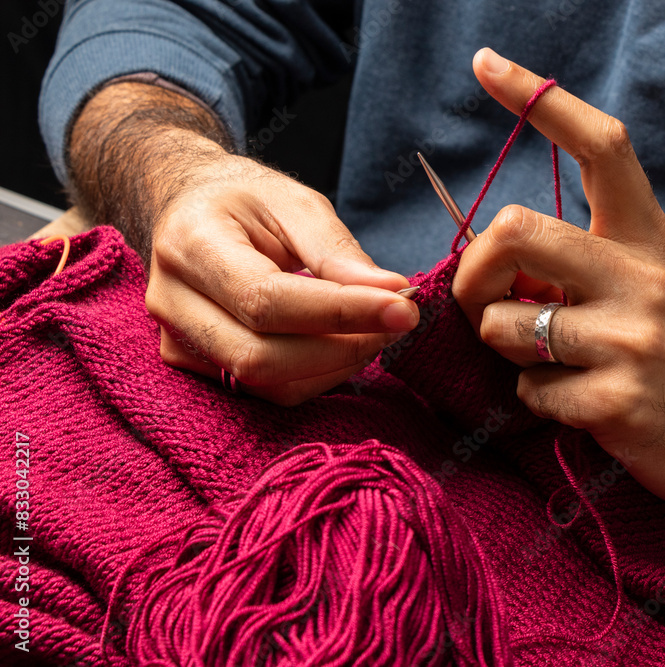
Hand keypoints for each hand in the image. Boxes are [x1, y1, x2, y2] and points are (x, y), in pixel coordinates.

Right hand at [145, 143, 418, 404]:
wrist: (189, 211)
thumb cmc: (244, 201)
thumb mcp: (294, 203)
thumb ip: (338, 250)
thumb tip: (391, 292)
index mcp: (191, 245)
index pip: (266, 300)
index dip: (340, 312)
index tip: (402, 306)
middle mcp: (173, 302)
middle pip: (261, 356)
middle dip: (344, 347)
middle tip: (398, 320)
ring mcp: (178, 343)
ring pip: (268, 384)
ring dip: (338, 365)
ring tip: (377, 329)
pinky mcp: (197, 368)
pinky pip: (267, 392)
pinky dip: (319, 374)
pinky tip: (346, 344)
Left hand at [454, 49, 664, 512]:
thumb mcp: (654, 285)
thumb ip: (586, 260)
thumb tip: (500, 254)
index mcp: (648, 236)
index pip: (599, 144)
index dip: (539, 98)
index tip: (485, 63)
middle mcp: (642, 274)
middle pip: (514, 230)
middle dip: (475, 274)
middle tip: (490, 305)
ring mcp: (633, 337)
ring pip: (506, 325)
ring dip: (510, 351)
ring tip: (555, 365)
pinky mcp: (621, 399)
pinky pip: (531, 391)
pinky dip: (539, 403)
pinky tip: (582, 407)